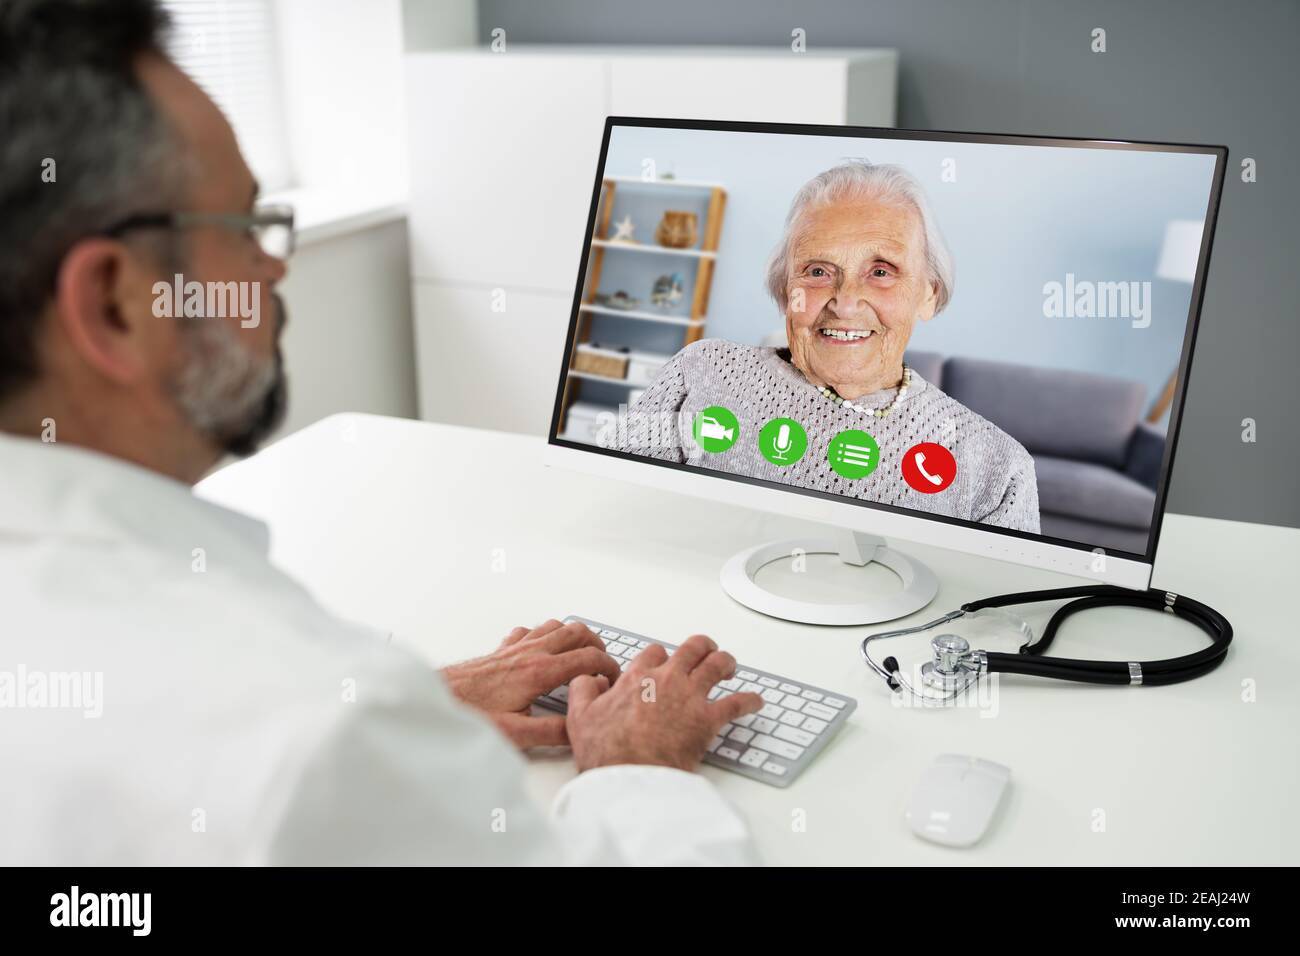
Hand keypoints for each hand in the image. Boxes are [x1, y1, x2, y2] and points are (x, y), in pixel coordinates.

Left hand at [442, 619, 620, 749]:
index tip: (613, 677)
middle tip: (603, 661)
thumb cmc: (471, 715)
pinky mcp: (501, 649)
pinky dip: (543, 634)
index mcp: (539, 672)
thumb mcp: (516, 734)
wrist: (438, 698)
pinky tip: (541, 648)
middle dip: (597, 643)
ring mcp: (515, 647)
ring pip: (555, 625)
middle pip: (576, 632)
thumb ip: (552, 732)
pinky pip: (529, 630)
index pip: (588, 658)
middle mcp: (530, 653)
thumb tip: (579, 732)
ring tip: (581, 651)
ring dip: (573, 634)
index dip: (608, 666)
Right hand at [566, 634, 763, 772]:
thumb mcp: (580, 716)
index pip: (654, 652)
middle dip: (701, 647)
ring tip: (730, 665)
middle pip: (692, 648)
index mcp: (638, 677)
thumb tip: (591, 679)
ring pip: (717, 665)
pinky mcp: (709, 720)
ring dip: (726, 662)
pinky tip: (756, 702)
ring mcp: (691, 697)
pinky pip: (737, 703)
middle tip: (705, 651)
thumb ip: (584, 690)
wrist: (631, 776)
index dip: (660, 656)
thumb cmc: (608, 751)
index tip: (661, 662)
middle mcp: (667, 680)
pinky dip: (749, 701)